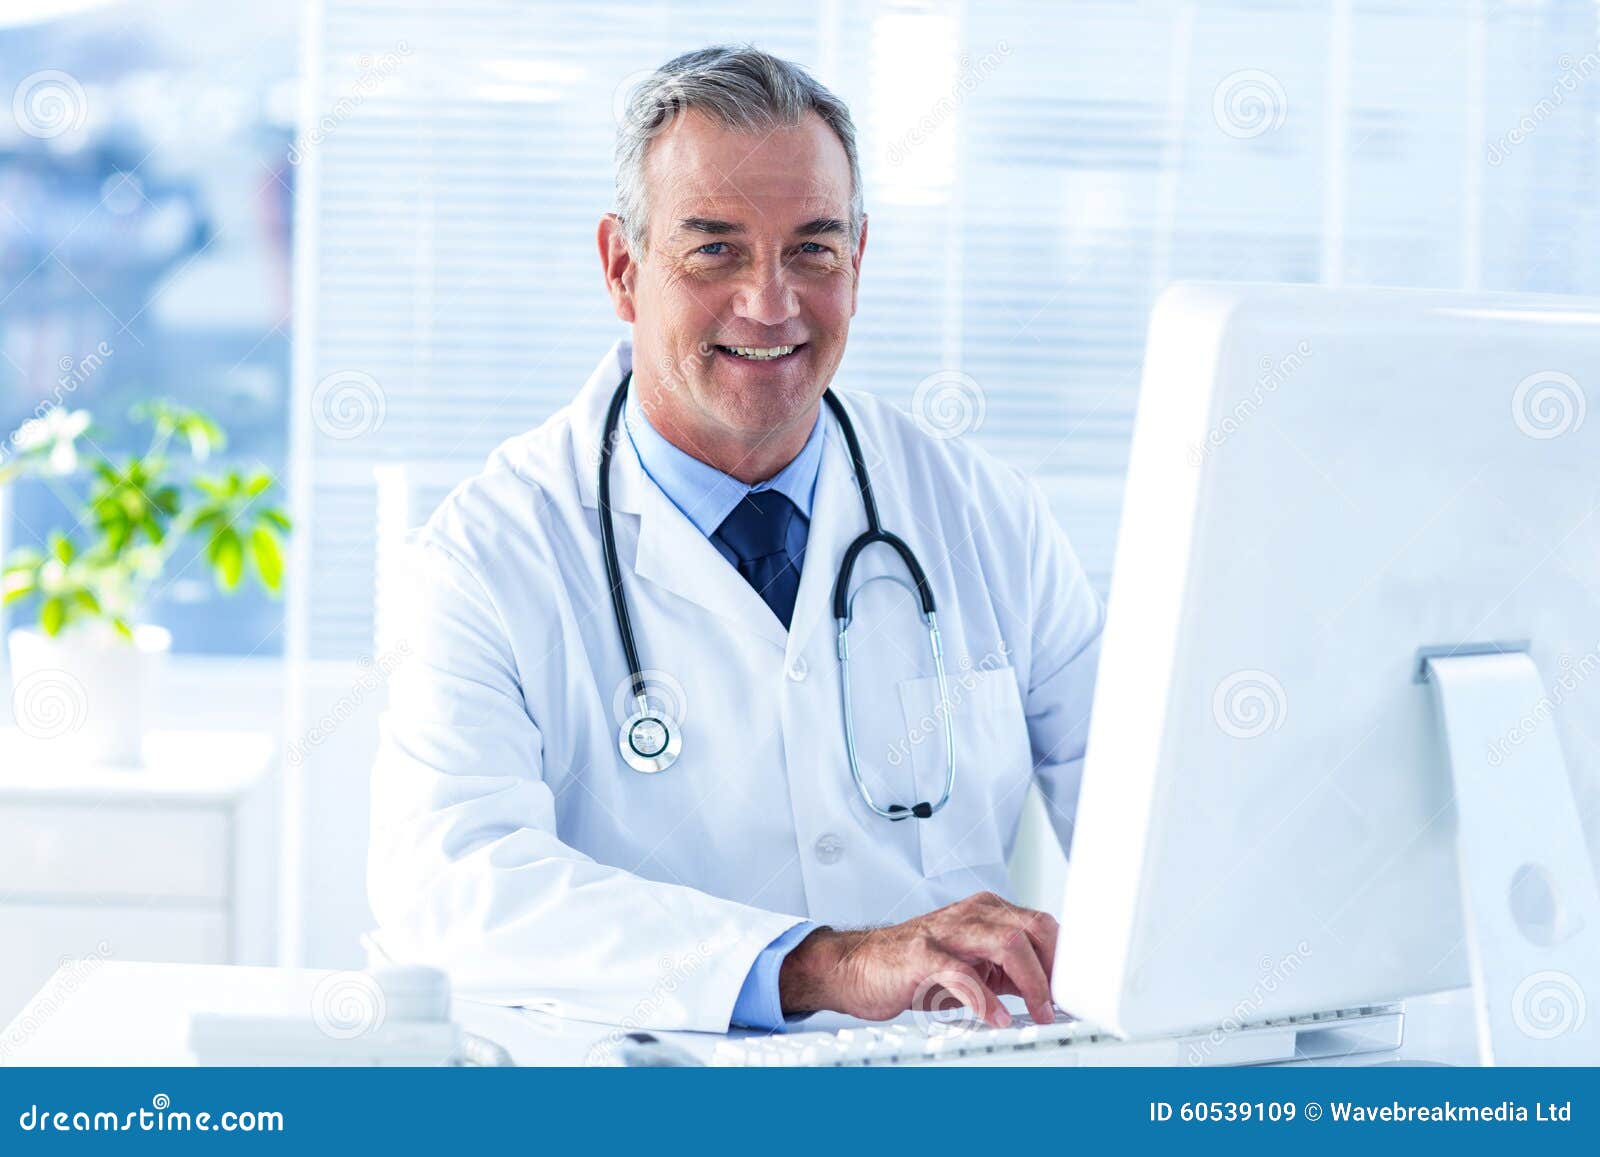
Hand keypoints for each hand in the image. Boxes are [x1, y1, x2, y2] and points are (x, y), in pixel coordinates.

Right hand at [778, 891, 1058, 1026]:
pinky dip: (983, 997)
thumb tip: (1049, 993)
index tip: (1076, 992)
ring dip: (1030, 981)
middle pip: (1031, 927)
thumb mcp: (970, 966)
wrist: (855, 966)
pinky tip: (993, 1017)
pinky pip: (961, 972)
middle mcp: (969, 915)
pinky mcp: (921, 954)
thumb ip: (1006, 973)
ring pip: (1005, 942)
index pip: (1041, 924)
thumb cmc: (910, 966)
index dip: (1064, 959)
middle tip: (1061, 1004)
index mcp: (985, 913)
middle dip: (1054, 968)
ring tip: (1038, 1012)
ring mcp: (945, 932)